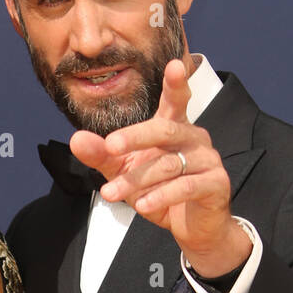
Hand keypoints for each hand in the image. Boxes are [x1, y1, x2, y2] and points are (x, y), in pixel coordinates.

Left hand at [69, 59, 250, 275]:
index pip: (176, 101)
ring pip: (168, 164)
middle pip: (164, 130)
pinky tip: (143, 206)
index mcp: (175, 128)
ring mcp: (208, 160)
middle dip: (135, 137)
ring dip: (137, 180)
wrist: (191, 229)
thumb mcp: (125, 172)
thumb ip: (103, 156)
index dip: (176, 83)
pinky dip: (161, 196)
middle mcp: (194, 138)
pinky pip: (186, 187)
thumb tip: (76, 139)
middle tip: (110, 146)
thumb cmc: (161, 192)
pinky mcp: (216, 184)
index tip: (176, 64)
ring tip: (111, 193)